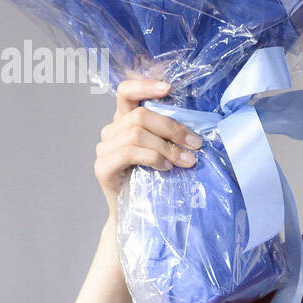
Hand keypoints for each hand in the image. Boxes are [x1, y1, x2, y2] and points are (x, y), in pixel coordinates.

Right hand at [94, 78, 201, 218]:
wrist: (141, 217)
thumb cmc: (157, 180)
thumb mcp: (167, 152)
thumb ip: (171, 135)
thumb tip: (200, 126)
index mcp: (125, 120)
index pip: (126, 92)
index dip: (145, 86)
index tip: (169, 88)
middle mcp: (111, 131)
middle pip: (140, 115)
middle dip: (172, 128)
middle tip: (195, 144)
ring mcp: (104, 149)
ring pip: (136, 134)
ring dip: (167, 147)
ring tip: (186, 161)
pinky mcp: (102, 168)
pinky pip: (128, 153)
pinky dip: (152, 158)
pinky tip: (166, 169)